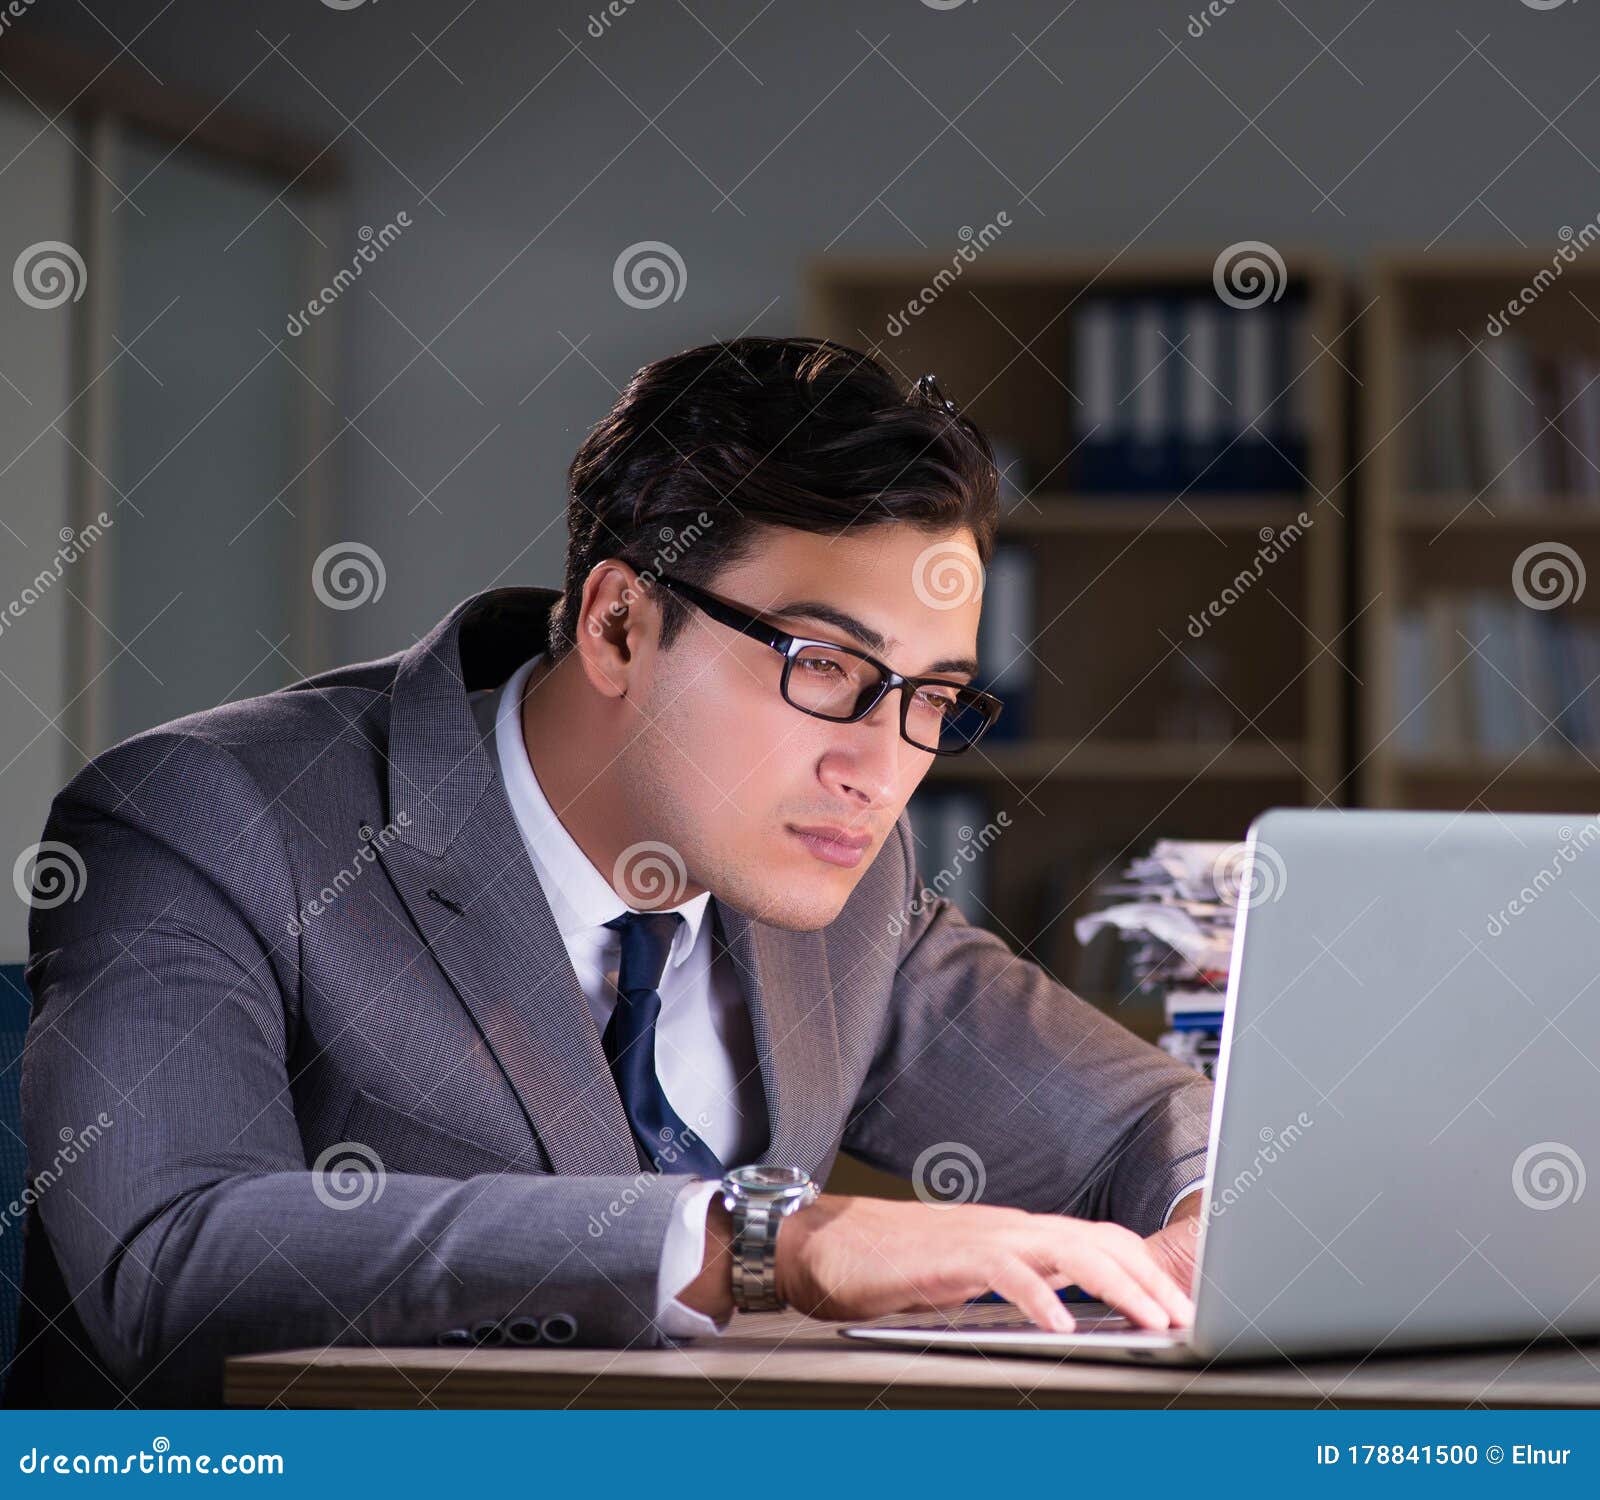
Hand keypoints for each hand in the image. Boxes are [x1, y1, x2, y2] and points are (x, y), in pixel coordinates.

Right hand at [758, 1194, 1194, 1332]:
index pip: (1099, 1241)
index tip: (1178, 1305)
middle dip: (1149, 1279)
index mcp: (1018, 1233)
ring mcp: (984, 1236)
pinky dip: (1042, 1297)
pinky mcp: (952, 1255)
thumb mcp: (968, 1279)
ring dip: (1118, 1285)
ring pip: (1070, 1249)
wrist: (825, 1244)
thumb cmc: (889, 1265)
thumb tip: (1061, 1316)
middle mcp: (1010, 1227)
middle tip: (1184, 1317)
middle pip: (1099, 1240)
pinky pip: (1009, 1271)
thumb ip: (1013, 1287)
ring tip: (1149, 1320)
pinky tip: (1064, 1327)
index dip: (1145, 1270)